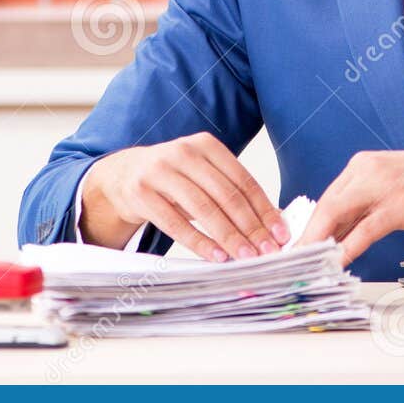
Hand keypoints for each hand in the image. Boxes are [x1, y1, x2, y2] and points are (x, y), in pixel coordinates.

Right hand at [79, 133, 289, 261]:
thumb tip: (273, 223)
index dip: (264, 209)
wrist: (123, 175)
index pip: (243, 180)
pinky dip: (199, 242)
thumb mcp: (202, 175)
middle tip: (267, 251)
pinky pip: (175, 222)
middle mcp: (183, 152)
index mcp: (206, 145)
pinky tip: (216, 256)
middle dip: (250, 227)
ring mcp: (159, 171)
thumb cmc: (174, 179)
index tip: (280, 233)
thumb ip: (231, 192)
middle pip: (226, 195)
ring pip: (203, 208)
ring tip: (246, 257)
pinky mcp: (141, 193)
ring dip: (228, 236)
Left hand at [297, 140, 403, 265]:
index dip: (306, 228)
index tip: (292, 251)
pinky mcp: (401, 205)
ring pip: (336, 216)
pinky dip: (345, 249)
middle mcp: (366, 170)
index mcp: (363, 166)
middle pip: (323, 208)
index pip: (324, 200)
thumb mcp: (395, 187)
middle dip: (302, 239)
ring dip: (317, 245)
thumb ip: (366, 206)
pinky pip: (364, 230)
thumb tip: (338, 235)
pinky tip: (334, 264)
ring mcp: (383, 186)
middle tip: (287, 266)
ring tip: (302, 270)